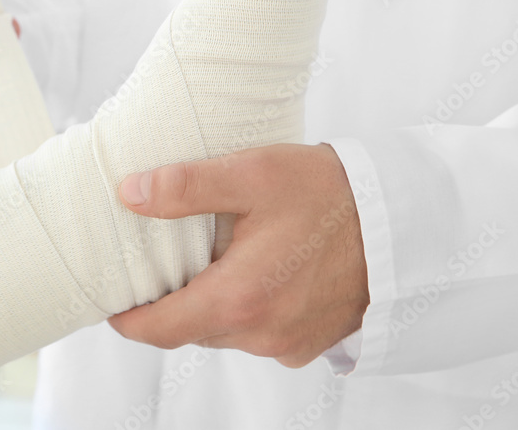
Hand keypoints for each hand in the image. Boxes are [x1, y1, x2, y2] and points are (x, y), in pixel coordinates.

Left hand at [108, 143, 368, 367]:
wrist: (406, 220)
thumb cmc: (331, 194)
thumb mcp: (253, 174)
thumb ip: (186, 186)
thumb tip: (129, 193)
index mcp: (240, 298)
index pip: (161, 329)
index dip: (129, 320)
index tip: (112, 305)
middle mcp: (262, 333)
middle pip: (191, 331)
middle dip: (170, 305)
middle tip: (157, 268)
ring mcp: (289, 343)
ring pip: (225, 332)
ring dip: (211, 304)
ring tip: (209, 261)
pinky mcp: (311, 343)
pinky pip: (259, 333)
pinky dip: (245, 310)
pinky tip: (254, 272)